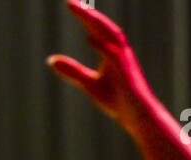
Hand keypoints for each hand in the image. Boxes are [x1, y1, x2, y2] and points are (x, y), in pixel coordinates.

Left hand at [47, 3, 153, 134]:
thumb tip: (51, 60)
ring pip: (111, 35)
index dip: (84, 15)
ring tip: (82, 12)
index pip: (96, 28)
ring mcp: (124, 61)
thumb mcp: (89, 84)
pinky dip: (103, 47)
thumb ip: (72, 71)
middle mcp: (118, 51)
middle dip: (88, 13)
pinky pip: (115, 56)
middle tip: (70, 2)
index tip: (70, 4)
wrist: (139, 116)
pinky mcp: (127, 74)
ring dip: (97, 23)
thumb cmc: (117, 101)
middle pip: (102, 26)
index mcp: (110, 51)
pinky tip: (90, 39)